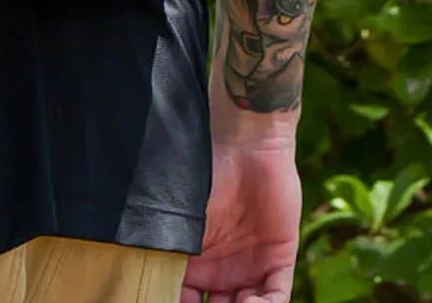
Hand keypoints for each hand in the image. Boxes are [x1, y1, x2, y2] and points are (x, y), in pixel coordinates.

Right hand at [182, 125, 301, 302]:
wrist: (244, 145)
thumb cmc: (204, 175)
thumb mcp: (180, 218)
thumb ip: (171, 255)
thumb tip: (152, 284)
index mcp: (192, 264)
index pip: (184, 301)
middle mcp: (221, 272)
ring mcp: (250, 269)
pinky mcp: (279, 261)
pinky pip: (276, 298)